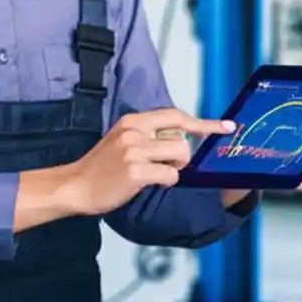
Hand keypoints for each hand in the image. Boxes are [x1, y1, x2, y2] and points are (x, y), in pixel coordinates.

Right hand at [65, 108, 235, 215]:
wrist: (75, 186)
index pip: (176, 116)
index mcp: (133, 121)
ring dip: (173, 169)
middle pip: (182, 139)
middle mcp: (135, 131)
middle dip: (181, 157)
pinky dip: (166, 182)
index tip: (226, 127)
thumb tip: (180, 140)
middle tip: (164, 166)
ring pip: (180, 155)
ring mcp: (134, 150)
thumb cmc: (102, 168)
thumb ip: (148, 135)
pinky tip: (147, 183)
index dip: (203, 123)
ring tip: (152, 175)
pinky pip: (170, 174)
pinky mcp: (135, 170)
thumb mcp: (122, 140)